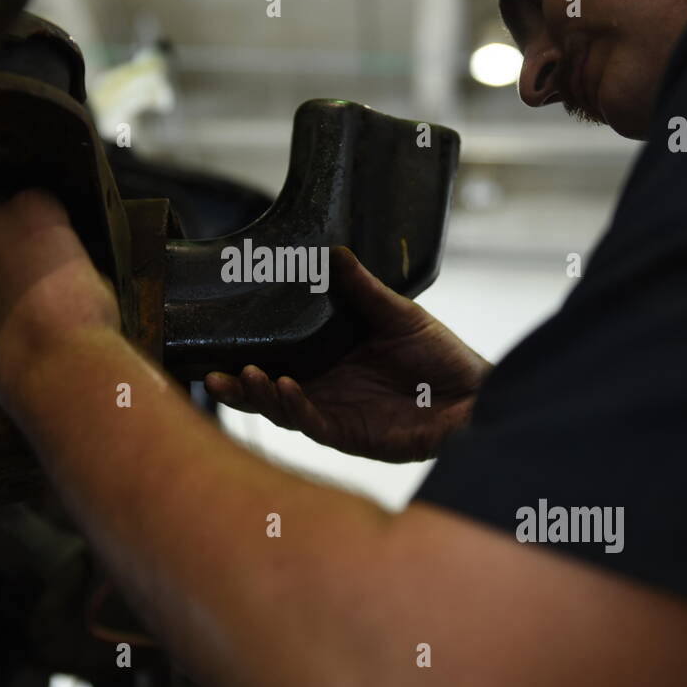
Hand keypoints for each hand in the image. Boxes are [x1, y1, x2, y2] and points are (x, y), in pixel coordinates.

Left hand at [0, 189, 120, 409]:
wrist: (54, 367)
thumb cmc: (85, 318)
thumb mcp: (93, 275)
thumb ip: (64, 260)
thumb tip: (57, 270)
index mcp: (32, 209)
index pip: (35, 202)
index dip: (44, 226)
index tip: (53, 245)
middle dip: (8, 244)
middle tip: (30, 273)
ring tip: (14, 308)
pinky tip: (0, 329)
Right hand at [204, 247, 490, 462]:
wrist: (475, 395)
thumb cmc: (440, 357)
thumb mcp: (398, 314)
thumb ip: (363, 289)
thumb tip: (334, 252)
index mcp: (330, 361)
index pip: (277, 360)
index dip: (245, 356)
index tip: (214, 344)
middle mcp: (325, 390)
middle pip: (267, 391)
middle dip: (237, 385)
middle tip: (210, 374)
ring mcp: (335, 414)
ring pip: (283, 410)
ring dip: (260, 395)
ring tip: (248, 375)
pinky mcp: (351, 435)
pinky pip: (312, 424)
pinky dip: (294, 408)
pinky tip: (282, 388)